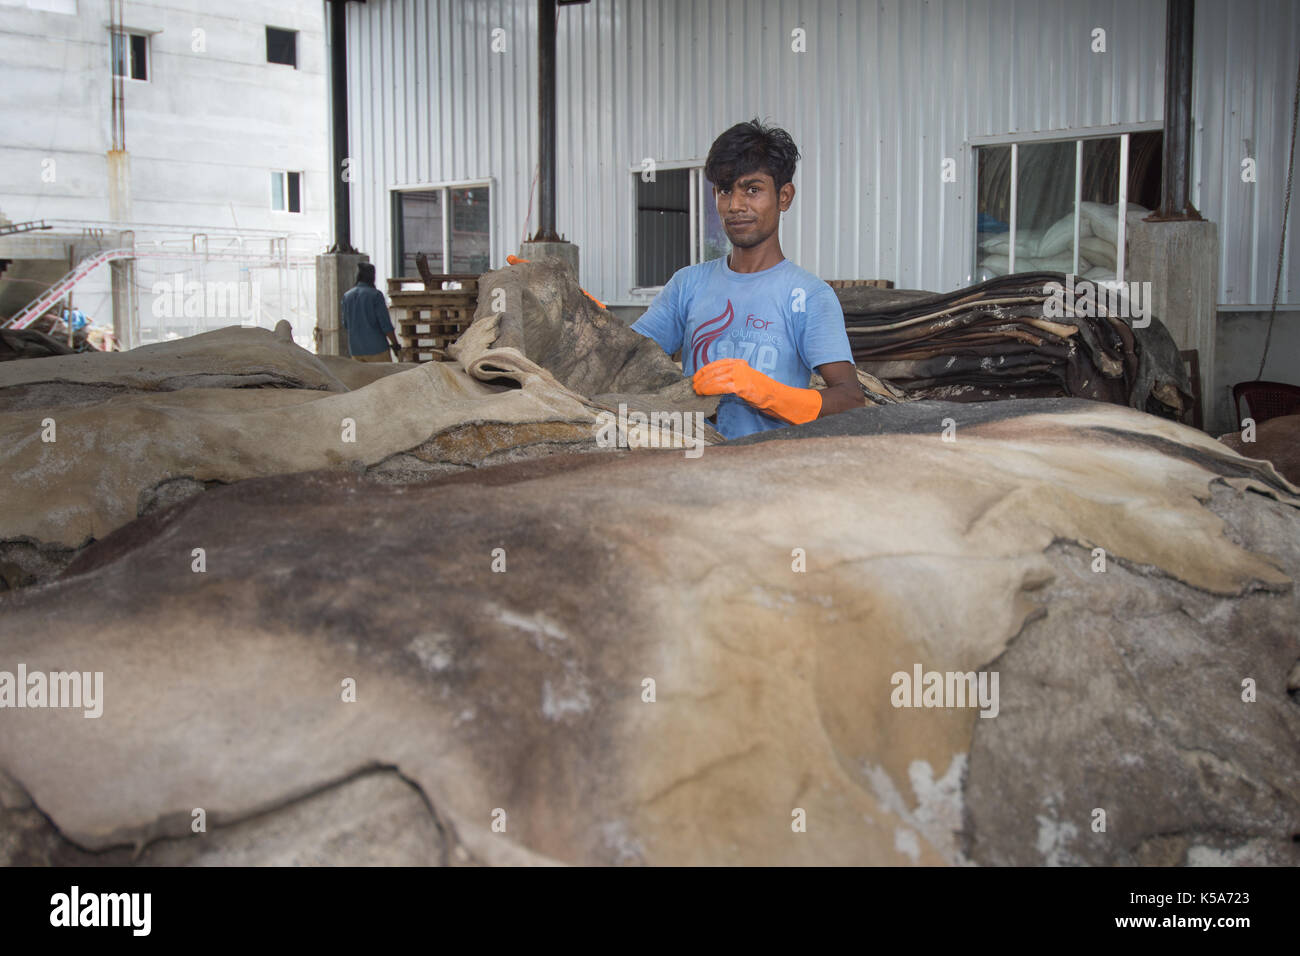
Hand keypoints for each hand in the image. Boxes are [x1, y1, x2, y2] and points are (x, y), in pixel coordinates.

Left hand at [692, 358, 821, 424]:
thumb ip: (740, 388)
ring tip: (697, 388)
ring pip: (720, 376)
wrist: (791, 403)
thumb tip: (724, 394)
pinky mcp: (749, 388)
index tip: (697, 375)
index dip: (708, 368)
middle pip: (718, 368)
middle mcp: (746, 369)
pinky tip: (705, 392)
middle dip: (703, 375)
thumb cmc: (772, 400)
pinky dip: (713, 388)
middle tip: (693, 383)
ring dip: (705, 382)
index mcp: (747, 368)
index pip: (723, 363)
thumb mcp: (752, 390)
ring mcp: (747, 378)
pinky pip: (726, 385)